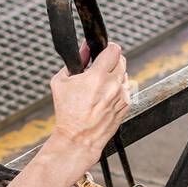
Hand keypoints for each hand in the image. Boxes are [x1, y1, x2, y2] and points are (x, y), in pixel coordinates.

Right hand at [49, 42, 129, 166]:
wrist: (78, 138)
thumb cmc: (67, 113)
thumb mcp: (61, 82)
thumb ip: (75, 60)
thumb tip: (84, 48)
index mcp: (97, 77)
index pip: (114, 49)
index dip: (107, 48)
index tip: (103, 52)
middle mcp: (113, 85)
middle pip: (121, 60)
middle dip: (111, 61)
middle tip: (100, 69)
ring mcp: (122, 96)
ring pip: (125, 75)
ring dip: (115, 76)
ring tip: (100, 87)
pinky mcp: (126, 106)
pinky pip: (126, 90)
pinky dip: (118, 90)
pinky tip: (105, 98)